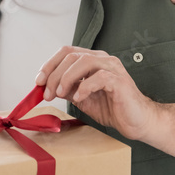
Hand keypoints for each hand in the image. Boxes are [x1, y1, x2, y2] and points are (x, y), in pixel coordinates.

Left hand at [35, 46, 154, 141]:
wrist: (136, 122)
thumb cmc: (113, 108)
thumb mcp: (82, 98)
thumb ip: (67, 90)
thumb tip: (47, 86)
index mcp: (93, 60)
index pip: (66, 52)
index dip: (49, 65)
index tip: (38, 82)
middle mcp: (102, 60)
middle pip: (71, 56)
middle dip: (54, 74)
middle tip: (46, 93)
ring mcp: (112, 68)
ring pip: (84, 61)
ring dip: (66, 78)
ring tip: (60, 94)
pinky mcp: (120, 80)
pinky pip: (99, 77)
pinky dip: (84, 87)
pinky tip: (79, 98)